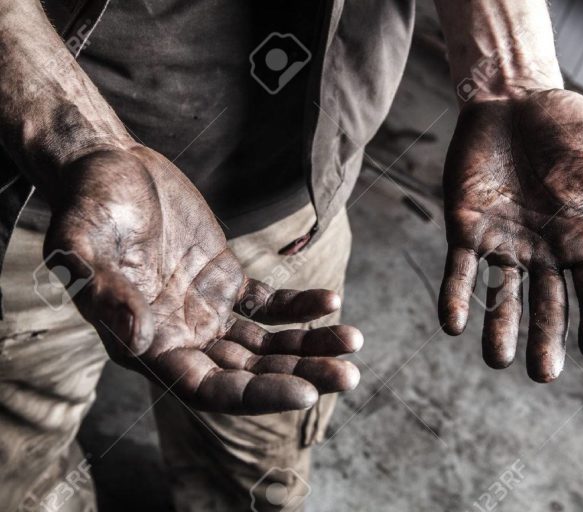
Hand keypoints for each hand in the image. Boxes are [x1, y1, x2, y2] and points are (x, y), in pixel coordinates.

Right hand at [43, 145, 361, 413]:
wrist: (108, 169)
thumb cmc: (87, 206)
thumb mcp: (79, 245)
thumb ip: (102, 293)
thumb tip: (138, 340)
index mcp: (147, 346)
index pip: (209, 389)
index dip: (257, 395)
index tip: (306, 393)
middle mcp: (181, 338)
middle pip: (250, 373)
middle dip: (300, 376)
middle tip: (348, 376)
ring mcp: (206, 311)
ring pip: (266, 343)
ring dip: (309, 347)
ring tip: (354, 342)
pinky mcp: (225, 280)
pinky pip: (268, 305)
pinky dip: (299, 307)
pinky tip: (331, 301)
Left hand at [438, 88, 582, 381]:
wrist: (514, 101)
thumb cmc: (569, 124)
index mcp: (582, 240)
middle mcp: (543, 252)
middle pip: (547, 306)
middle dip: (544, 339)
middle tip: (542, 373)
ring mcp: (504, 244)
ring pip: (501, 296)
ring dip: (498, 329)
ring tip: (497, 359)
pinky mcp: (466, 230)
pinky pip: (460, 270)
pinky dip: (456, 296)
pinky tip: (452, 324)